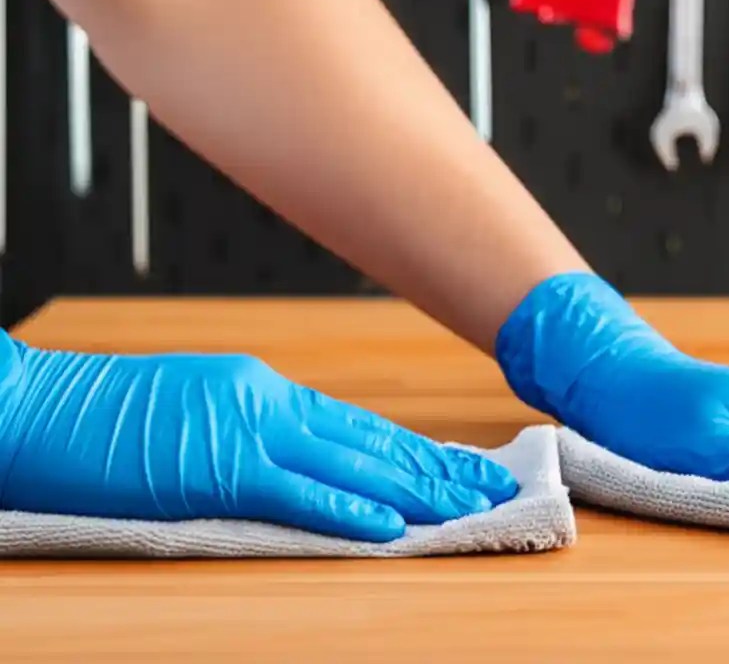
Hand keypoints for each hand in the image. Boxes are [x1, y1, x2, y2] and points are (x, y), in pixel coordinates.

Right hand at [0, 334, 517, 541]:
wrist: (34, 405)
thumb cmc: (104, 417)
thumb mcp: (194, 409)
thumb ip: (252, 430)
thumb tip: (302, 459)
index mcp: (262, 389)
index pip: (360, 425)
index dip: (416, 450)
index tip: (460, 467)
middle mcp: (268, 403)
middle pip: (373, 442)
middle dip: (439, 469)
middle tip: (495, 488)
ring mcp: (245, 433)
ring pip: (352, 466)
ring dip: (417, 491)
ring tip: (470, 509)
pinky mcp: (218, 469)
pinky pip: (299, 494)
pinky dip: (349, 511)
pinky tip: (392, 527)